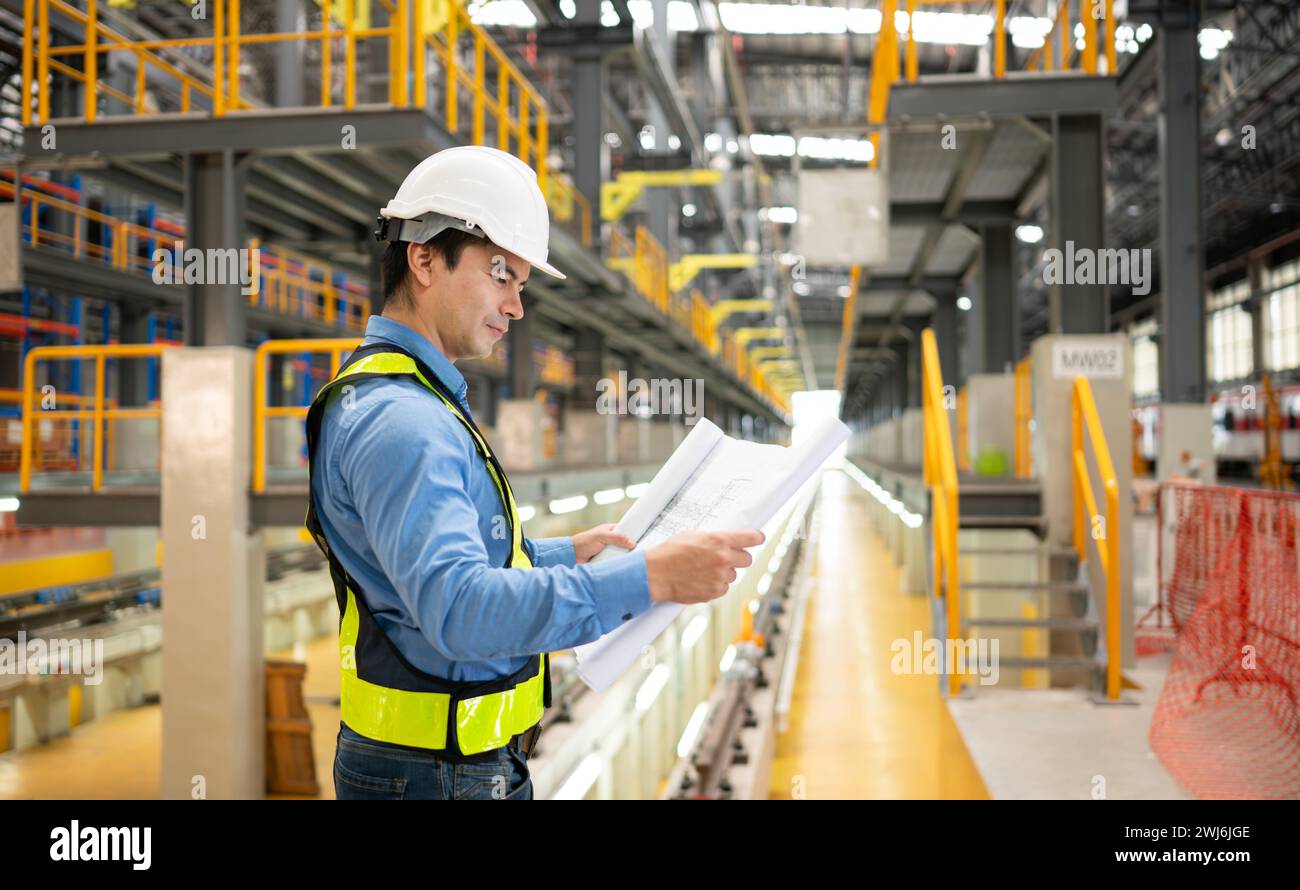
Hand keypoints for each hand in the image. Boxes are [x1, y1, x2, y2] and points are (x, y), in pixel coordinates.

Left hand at [571, 523, 636, 564]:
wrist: (570, 556)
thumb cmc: (583, 542)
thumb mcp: (601, 536)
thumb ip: (617, 538)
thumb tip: (632, 543)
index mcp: (612, 532)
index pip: (627, 532)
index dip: (635, 536)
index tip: (645, 540)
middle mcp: (612, 543)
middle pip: (627, 546)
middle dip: (632, 550)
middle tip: (642, 555)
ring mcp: (610, 554)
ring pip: (623, 557)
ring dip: (625, 560)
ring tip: (637, 564)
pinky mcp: (607, 564)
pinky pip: (616, 565)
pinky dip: (619, 568)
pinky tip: (626, 570)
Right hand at [645, 530, 764, 604]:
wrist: (655, 573)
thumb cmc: (669, 552)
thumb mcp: (692, 536)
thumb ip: (713, 539)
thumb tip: (726, 541)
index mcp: (719, 540)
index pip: (750, 538)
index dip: (757, 538)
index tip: (759, 538)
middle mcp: (723, 558)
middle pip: (747, 559)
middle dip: (738, 558)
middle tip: (725, 557)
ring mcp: (720, 577)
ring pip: (733, 575)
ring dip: (724, 572)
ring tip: (704, 570)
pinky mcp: (714, 592)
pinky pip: (723, 588)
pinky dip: (716, 585)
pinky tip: (701, 580)